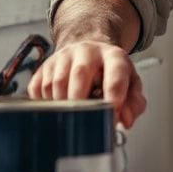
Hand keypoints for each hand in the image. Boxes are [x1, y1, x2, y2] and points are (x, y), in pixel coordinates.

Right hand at [27, 40, 147, 127]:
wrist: (88, 51)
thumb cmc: (110, 72)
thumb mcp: (130, 83)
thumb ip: (134, 103)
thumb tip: (125, 121)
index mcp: (113, 56)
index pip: (115, 75)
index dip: (115, 98)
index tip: (112, 115)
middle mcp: (87, 51)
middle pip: (80, 74)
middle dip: (82, 101)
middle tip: (85, 120)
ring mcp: (63, 57)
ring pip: (56, 83)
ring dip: (63, 105)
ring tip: (72, 115)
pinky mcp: (44, 66)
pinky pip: (38, 89)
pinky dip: (45, 104)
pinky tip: (57, 107)